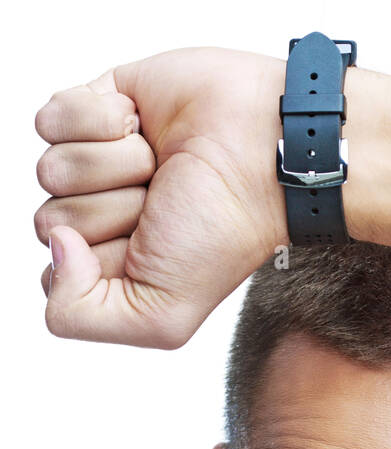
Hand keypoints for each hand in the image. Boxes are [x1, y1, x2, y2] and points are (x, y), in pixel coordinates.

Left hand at [34, 48, 286, 346]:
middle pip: (50, 221)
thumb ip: (79, 317)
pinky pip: (49, 119)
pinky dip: (98, 121)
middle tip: (162, 205)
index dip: (96, 266)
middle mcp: (99, 216)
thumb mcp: (159, 319)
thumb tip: (54, 246)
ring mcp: (94, 162)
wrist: (259, 150)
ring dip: (113, 166)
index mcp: (110, 269)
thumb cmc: (223, 232)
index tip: (151, 252)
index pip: (54, 276)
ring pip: (50, 170)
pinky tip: (141, 125)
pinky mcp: (92, 106)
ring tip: (160, 166)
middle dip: (112, 214)